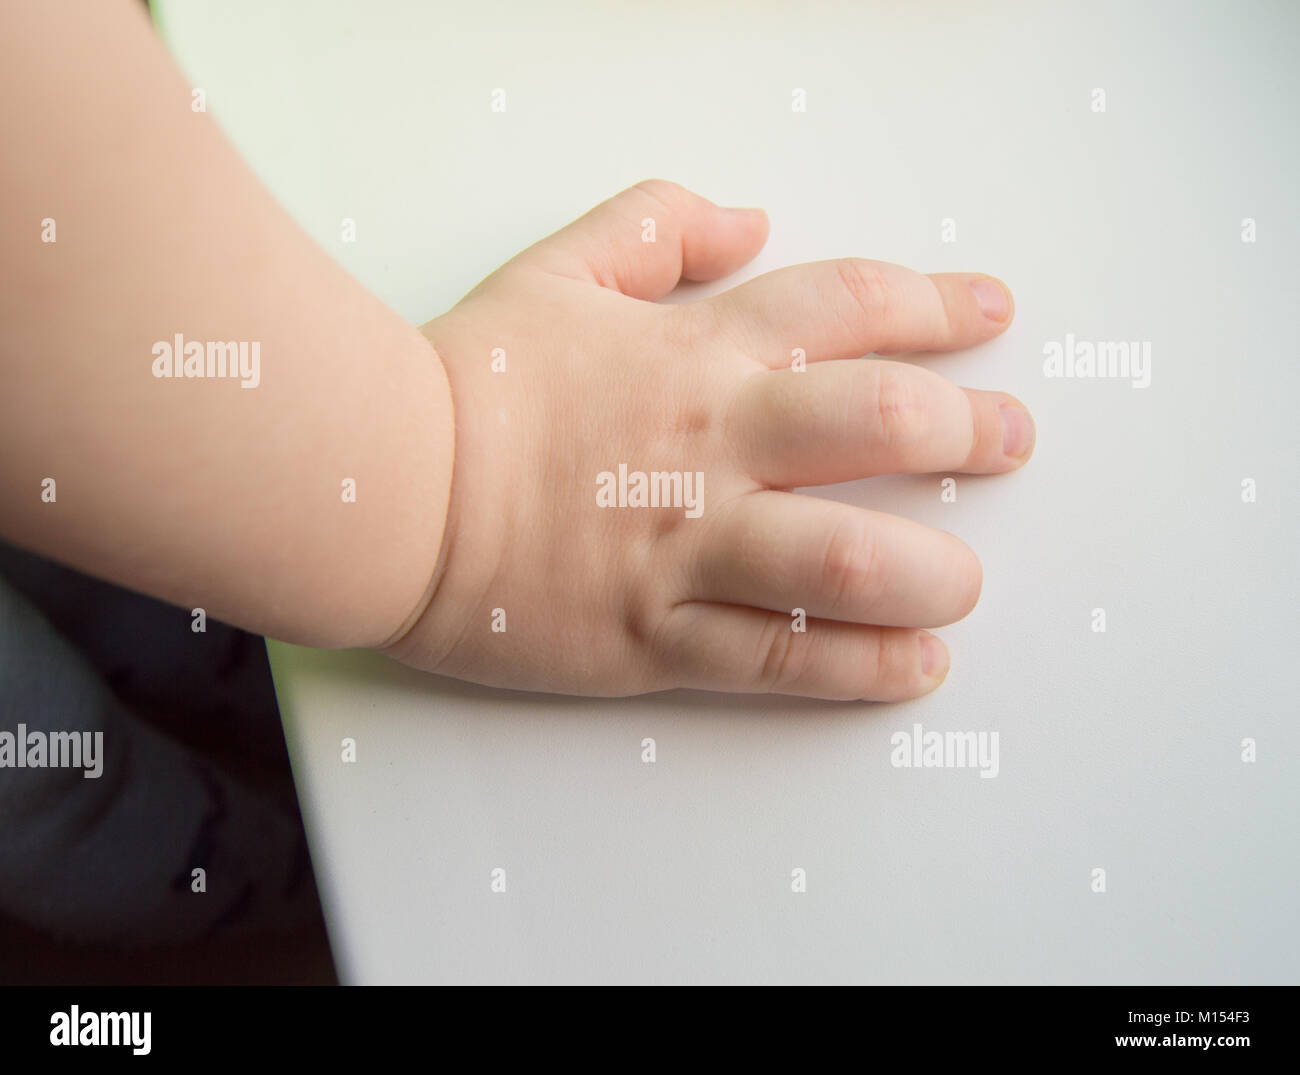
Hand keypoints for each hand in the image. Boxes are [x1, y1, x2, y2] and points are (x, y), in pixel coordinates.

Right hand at [383, 180, 1033, 699]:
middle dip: (969, 428)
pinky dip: (860, 664)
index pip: (849, 309)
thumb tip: (748, 219)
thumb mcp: (558, 267)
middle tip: (1011, 439)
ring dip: (931, 569)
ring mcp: (685, 545)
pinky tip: (917, 663)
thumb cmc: (467, 380)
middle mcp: (711, 445)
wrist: (379, 484)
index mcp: (696, 352)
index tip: (990, 315)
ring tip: (966, 578)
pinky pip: (778, 655)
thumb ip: (658, 225)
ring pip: (844, 558)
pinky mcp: (652, 635)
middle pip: (880, 425)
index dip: (936, 305)